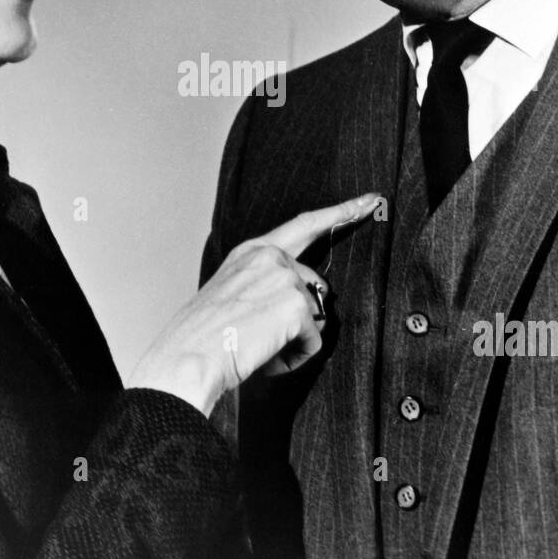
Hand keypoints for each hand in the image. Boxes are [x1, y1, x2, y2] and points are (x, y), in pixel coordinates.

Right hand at [126, 193, 381, 415]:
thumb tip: (306, 306)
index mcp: (251, 251)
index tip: (370, 200)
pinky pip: (313, 340)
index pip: (305, 225)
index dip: (341, 212)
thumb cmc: (204, 335)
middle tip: (262, 336)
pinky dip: (294, 357)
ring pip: (313, 317)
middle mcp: (270, 256)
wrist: (188, 357)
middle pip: (313, 289)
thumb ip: (266, 285)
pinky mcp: (297, 304)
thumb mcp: (231, 294)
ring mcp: (285, 277)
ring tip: (256, 346)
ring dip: (292, 339)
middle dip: (300, 318)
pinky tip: (267, 358)